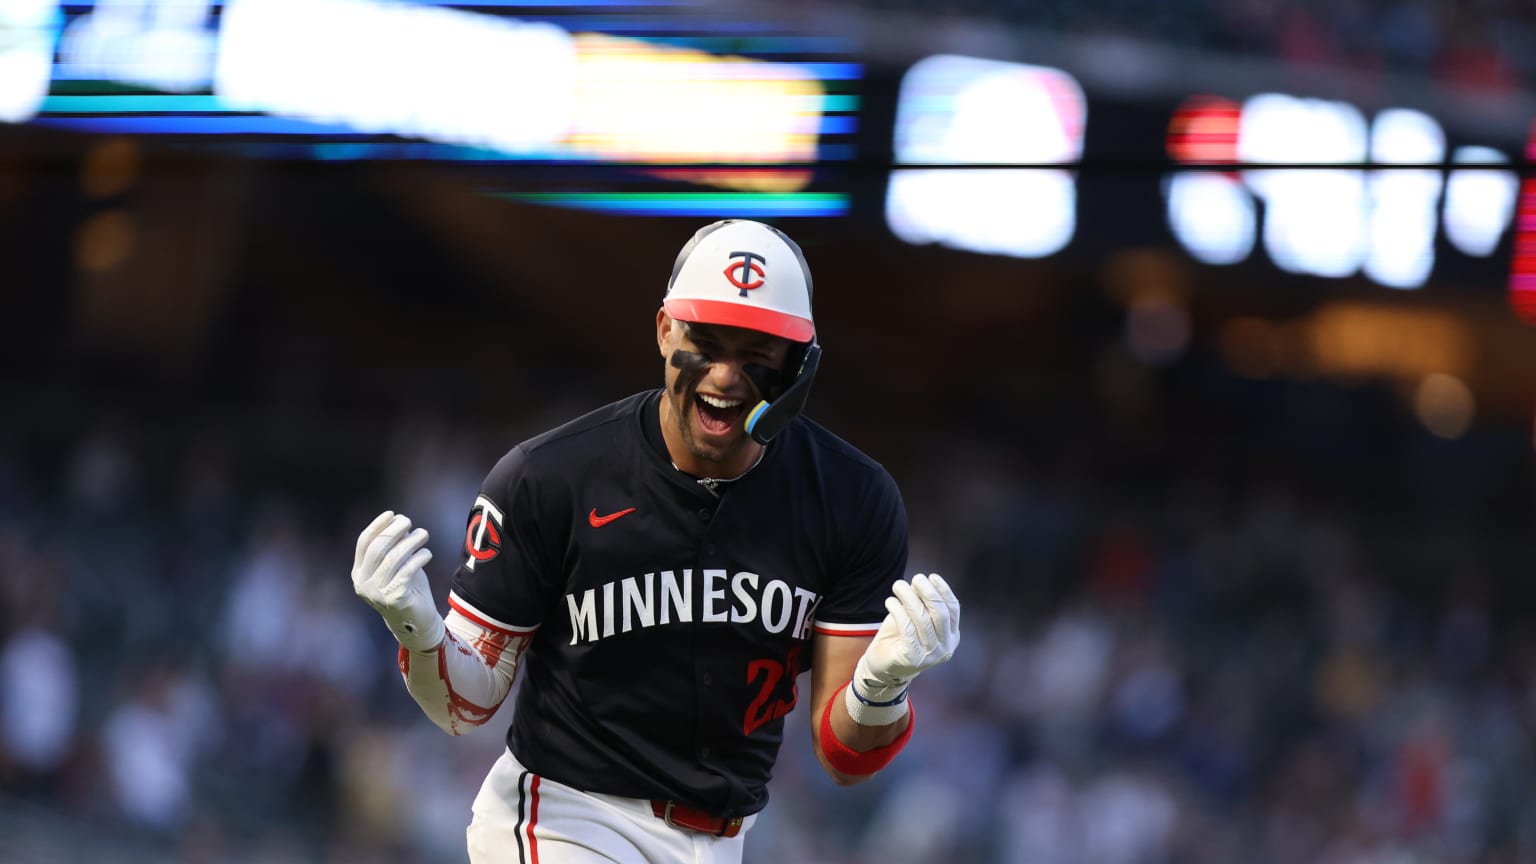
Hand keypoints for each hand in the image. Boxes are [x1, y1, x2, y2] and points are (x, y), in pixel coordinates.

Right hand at [351, 511, 443, 653]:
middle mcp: (363, 584)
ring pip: (393, 558)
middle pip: (377, 549)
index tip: (392, 514)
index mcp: (359, 573)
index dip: (377, 526)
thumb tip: (400, 521)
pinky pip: (407, 571)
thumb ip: (394, 546)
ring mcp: (377, 593)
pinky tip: (427, 553)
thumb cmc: (406, 588)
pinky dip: (418, 558)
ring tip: (423, 534)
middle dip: (394, 531)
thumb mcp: (397, 565)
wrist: (416, 622)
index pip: (364, 543)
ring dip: (410, 542)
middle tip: (409, 521)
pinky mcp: (395, 598)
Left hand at [854, 574, 960, 702]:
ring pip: (923, 620)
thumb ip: (921, 604)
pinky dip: (899, 611)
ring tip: (898, 585)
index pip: (952, 610)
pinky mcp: (912, 659)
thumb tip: (920, 581)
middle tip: (916, 578)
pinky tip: (890, 601)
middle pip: (940, 614)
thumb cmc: (900, 639)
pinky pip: (907, 629)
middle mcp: (945, 647)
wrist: (882, 669)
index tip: (931, 576)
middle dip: (928, 592)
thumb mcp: (914, 619)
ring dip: (910, 598)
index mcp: (951, 637)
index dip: (944, 591)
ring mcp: (930, 655)